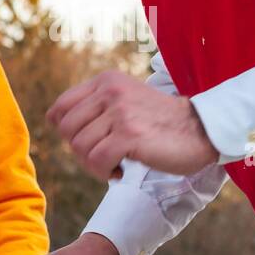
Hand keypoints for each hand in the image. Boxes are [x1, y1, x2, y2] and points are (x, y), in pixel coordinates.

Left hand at [47, 71, 217, 180]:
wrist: (201, 130)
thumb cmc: (161, 123)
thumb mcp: (125, 102)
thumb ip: (94, 106)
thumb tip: (53, 120)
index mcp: (106, 81)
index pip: (60, 108)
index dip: (68, 133)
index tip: (91, 142)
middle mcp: (110, 92)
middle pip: (67, 131)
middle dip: (81, 152)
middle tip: (104, 157)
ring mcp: (120, 112)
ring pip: (80, 148)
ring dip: (95, 165)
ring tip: (116, 164)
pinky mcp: (129, 135)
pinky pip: (97, 160)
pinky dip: (106, 173)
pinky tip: (122, 172)